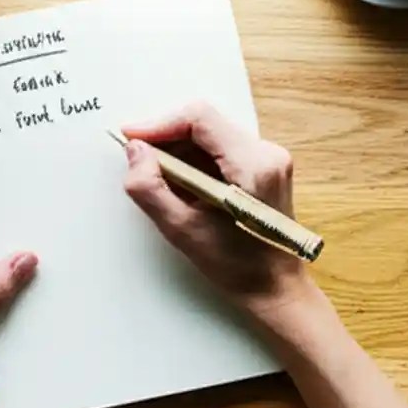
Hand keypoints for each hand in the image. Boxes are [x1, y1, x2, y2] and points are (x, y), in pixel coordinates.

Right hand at [121, 102, 319, 328]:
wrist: (275, 289)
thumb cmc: (240, 268)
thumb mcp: (183, 231)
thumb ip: (151, 188)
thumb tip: (135, 152)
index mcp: (253, 166)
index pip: (200, 119)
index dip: (159, 124)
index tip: (132, 137)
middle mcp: (266, 154)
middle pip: (204, 123)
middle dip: (166, 138)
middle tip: (140, 161)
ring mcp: (267, 158)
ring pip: (209, 134)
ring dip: (178, 150)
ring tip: (159, 178)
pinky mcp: (261, 166)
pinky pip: (218, 148)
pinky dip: (193, 159)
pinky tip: (180, 184)